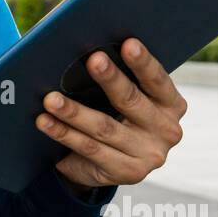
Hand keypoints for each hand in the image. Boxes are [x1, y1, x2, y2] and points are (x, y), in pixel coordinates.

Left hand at [35, 37, 187, 191]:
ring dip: (74, 111)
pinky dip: (64, 133)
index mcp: (171, 104)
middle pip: (131, 101)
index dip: (143, 62)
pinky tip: (46, 121)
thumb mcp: (123, 98)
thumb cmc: (114, 114)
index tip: (128, 43)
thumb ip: (119, 76)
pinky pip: (90, 148)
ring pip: (105, 127)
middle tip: (92, 60)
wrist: (108, 163)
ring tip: (51, 99)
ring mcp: (150, 154)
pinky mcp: (128, 172)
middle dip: (110, 79)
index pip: (157, 80)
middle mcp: (167, 130)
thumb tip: (87, 46)